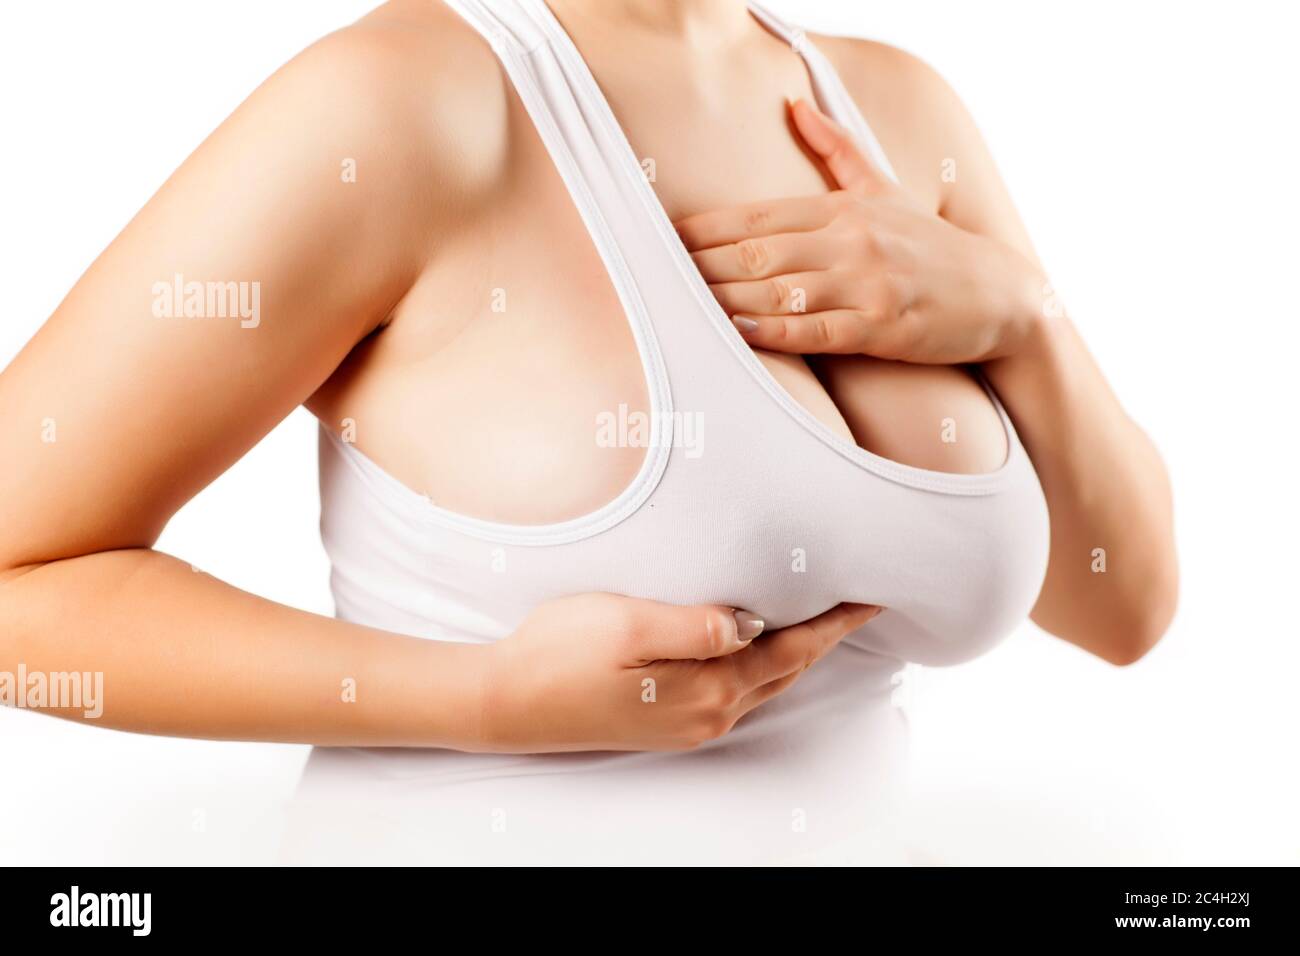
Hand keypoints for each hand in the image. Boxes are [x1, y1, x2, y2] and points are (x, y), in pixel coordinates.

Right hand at [480, 594, 881, 752]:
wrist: (504, 702)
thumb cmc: (558, 654)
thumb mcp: (627, 625)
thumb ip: (696, 626)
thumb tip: (752, 623)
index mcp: (706, 689)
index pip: (789, 650)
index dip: (832, 624)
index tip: (870, 598)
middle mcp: (706, 715)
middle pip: (783, 671)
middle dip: (824, 640)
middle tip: (857, 606)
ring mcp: (685, 725)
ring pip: (761, 686)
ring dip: (794, 656)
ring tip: (820, 624)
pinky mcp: (664, 724)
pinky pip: (734, 693)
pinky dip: (760, 669)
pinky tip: (755, 650)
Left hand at [674, 98, 1043, 363]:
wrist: (1002, 296)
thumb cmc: (931, 246)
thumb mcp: (885, 188)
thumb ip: (834, 149)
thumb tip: (793, 104)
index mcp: (843, 208)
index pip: (758, 215)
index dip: (706, 229)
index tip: (666, 237)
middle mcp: (851, 241)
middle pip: (757, 253)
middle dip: (703, 265)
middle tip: (658, 276)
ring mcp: (867, 285)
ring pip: (779, 291)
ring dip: (726, 299)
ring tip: (683, 305)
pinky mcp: (882, 328)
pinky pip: (816, 329)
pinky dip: (774, 332)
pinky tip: (738, 333)